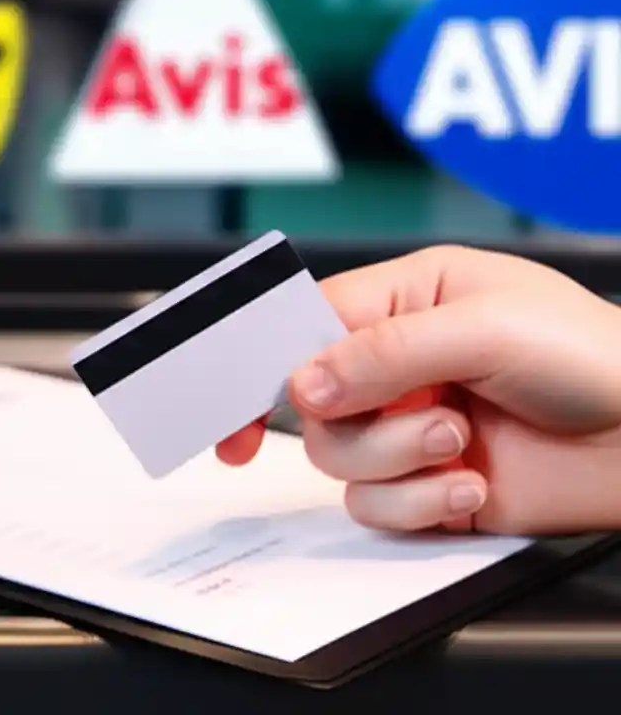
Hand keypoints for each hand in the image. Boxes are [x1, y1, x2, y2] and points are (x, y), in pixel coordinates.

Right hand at [217, 245, 620, 534]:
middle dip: (356, 421)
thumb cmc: (597, 358)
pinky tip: (471, 485)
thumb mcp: (485, 327)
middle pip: (309, 402)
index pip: (303, 323)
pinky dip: (418, 504)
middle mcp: (397, 365)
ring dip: (396, 461)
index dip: (259, 360)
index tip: (225, 406)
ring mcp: (409, 428)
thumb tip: (302, 383)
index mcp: (405, 301)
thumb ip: (382, 353)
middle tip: (402, 421)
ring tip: (459, 445)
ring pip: (337, 459)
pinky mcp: (426, 486)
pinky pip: (375, 507)